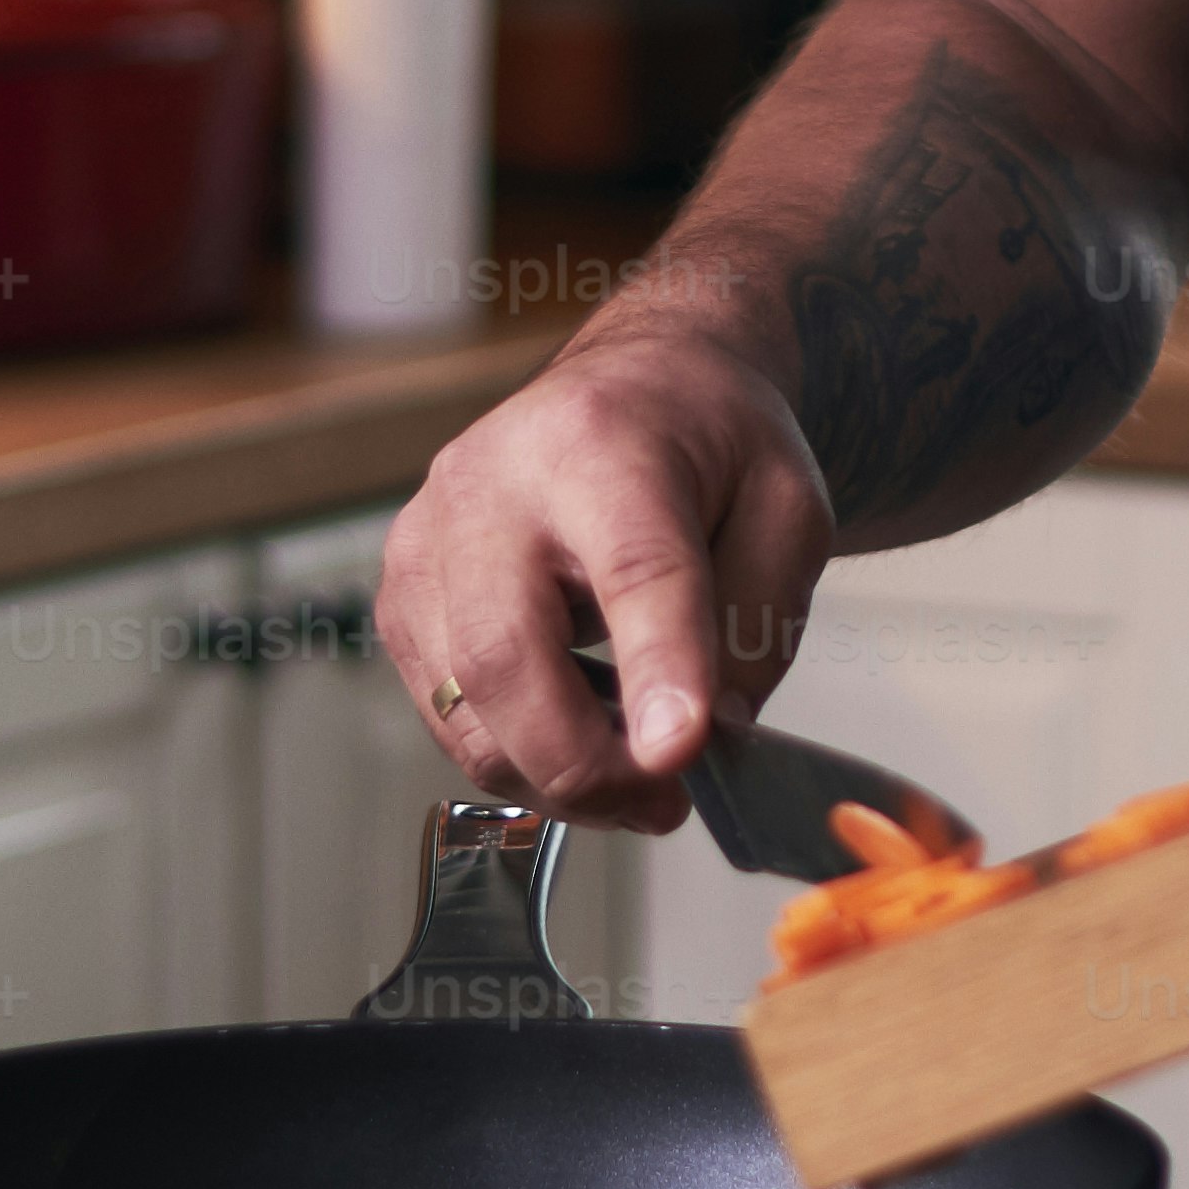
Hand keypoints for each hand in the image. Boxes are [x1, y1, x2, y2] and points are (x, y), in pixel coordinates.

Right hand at [376, 310, 839, 826]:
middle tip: (665, 801)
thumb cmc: (708, 443)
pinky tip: (581, 726)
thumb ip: (760, 618)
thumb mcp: (787, 505)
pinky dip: (516, 750)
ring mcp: (426, 541)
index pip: (630, 570)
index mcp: (602, 445)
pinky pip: (447, 714)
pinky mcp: (400, 593)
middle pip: (507, 656)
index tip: (681, 751)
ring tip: (636, 775)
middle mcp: (489, 485)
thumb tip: (705, 730)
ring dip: (555, 775)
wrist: (632, 387)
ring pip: (466, 709)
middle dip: (587, 764)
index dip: (655, 669)